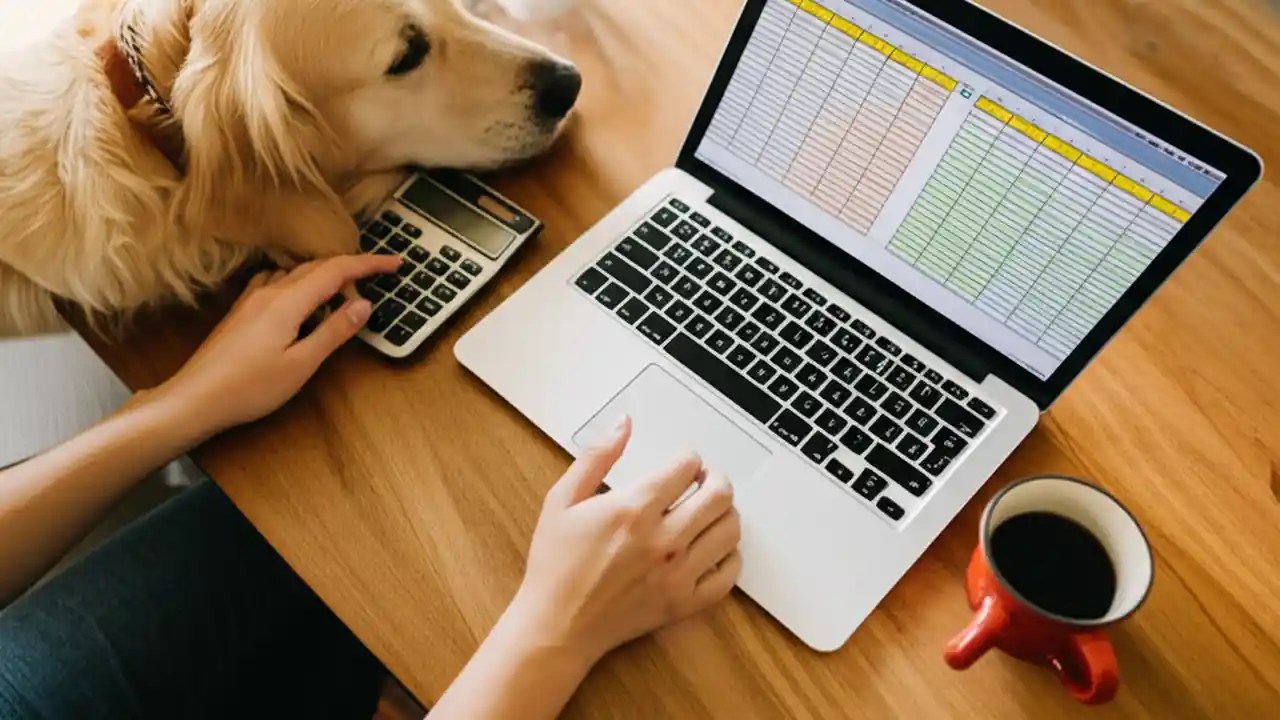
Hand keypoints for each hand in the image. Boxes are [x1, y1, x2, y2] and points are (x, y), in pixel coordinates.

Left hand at [145, 254, 401, 438]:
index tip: (396, 263)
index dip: (369, 263)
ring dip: (325, 276)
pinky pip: (279, 282)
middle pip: (317, 267)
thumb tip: (364, 304)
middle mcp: (270, 291)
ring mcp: (252, 299)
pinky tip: (303, 304)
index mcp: (288, 301)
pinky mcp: (243, 310)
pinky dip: (301, 283)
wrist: (196, 397)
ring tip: (343, 296)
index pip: (337, 270)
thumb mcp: (302, 364)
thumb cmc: (250, 387)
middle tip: (378, 279)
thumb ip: (334, 331)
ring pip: (297, 272)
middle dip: (351, 268)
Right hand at [506, 417, 741, 666]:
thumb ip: (596, 456)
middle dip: (716, 478)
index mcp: (633, 509)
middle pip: (720, 495)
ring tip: (708, 512)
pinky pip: (728, 575)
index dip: (689, 458)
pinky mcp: (684, 603)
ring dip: (725, 513)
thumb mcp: (562, 500)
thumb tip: (624, 422)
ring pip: (730, 531)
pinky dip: (729, 557)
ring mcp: (678, 574)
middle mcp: (662, 539)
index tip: (683, 464)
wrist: (557, 625)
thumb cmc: (555, 564)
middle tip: (705, 481)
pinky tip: (712, 549)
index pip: (687, 466)